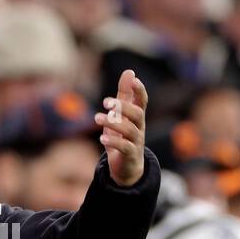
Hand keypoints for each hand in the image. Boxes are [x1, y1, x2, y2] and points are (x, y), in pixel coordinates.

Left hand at [96, 69, 147, 186]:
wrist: (126, 166)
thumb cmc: (123, 136)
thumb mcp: (122, 114)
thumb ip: (125, 94)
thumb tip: (129, 72)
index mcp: (138, 116)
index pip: (143, 101)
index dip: (140, 90)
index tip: (134, 80)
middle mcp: (140, 127)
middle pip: (138, 114)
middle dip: (123, 107)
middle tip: (105, 102)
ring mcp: (136, 142)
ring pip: (129, 130)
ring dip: (113, 123)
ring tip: (96, 118)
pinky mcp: (130, 155)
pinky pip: (124, 147)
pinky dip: (113, 141)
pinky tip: (102, 137)